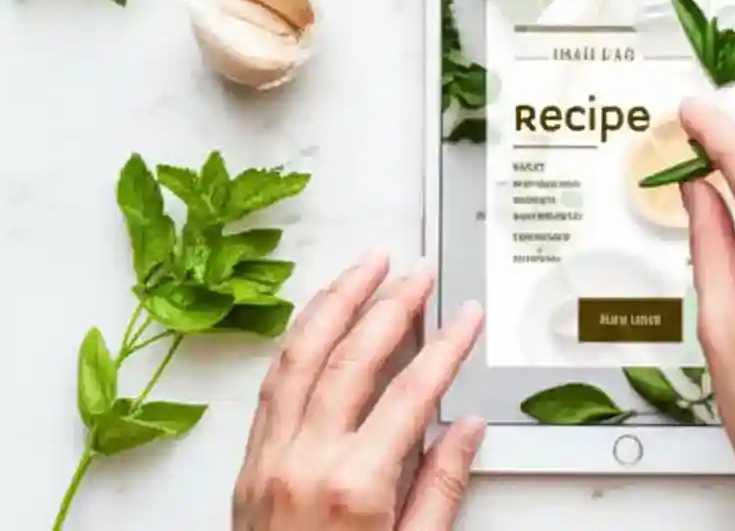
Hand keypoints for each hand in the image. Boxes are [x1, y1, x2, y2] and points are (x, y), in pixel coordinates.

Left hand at [233, 252, 485, 529]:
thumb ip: (441, 487)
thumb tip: (466, 429)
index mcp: (355, 485)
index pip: (412, 391)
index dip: (446, 346)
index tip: (466, 317)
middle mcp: (306, 460)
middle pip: (352, 357)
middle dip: (390, 305)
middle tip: (418, 274)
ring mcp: (270, 456)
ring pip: (300, 355)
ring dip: (335, 302)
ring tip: (365, 268)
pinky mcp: (248, 462)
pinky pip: (273, 381)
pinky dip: (298, 338)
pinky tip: (318, 318)